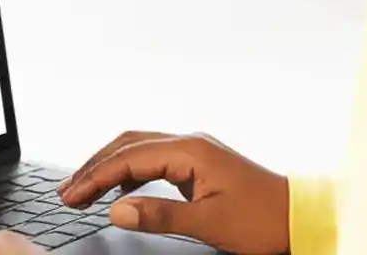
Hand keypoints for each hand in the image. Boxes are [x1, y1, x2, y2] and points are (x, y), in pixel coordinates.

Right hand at [58, 131, 289, 254]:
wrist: (299, 217)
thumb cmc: (263, 220)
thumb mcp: (209, 223)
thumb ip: (159, 215)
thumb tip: (115, 211)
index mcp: (191, 150)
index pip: (128, 158)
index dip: (95, 176)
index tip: (71, 196)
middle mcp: (190, 143)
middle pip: (128, 145)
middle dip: (93, 167)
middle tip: (66, 193)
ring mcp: (194, 151)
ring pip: (138, 149)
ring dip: (108, 167)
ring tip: (82, 191)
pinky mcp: (197, 164)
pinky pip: (152, 159)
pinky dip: (127, 172)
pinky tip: (117, 190)